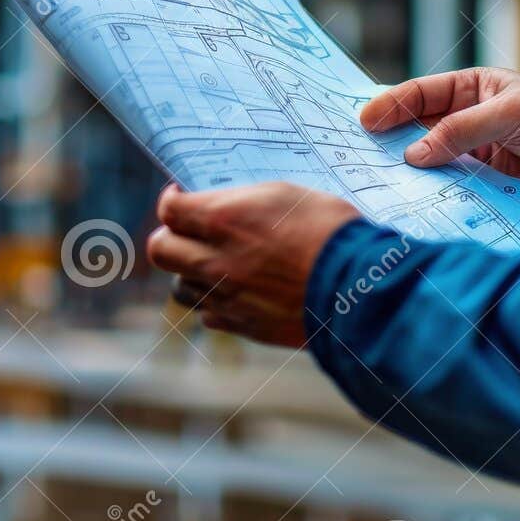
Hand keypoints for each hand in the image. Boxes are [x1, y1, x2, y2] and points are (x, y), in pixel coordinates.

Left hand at [147, 182, 360, 348]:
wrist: (358, 288)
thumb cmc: (329, 231)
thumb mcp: (285, 195)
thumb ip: (241, 201)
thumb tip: (219, 205)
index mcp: (223, 219)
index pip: (169, 211)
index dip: (171, 201)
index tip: (182, 198)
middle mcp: (214, 261)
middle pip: (161, 250)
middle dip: (171, 236)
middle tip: (190, 231)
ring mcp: (225, 297)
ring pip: (181, 287)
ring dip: (191, 272)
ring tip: (215, 262)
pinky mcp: (242, 325)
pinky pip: (209, 314)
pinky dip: (216, 301)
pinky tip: (238, 290)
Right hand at [360, 67, 519, 211]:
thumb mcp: (511, 112)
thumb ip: (461, 130)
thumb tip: (414, 154)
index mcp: (474, 89)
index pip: (422, 94)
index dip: (391, 105)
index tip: (365, 122)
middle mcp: (470, 120)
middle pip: (420, 130)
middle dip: (393, 141)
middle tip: (362, 156)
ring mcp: (478, 155)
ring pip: (433, 162)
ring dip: (412, 172)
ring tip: (383, 183)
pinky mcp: (489, 186)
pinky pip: (454, 188)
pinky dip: (436, 195)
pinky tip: (418, 202)